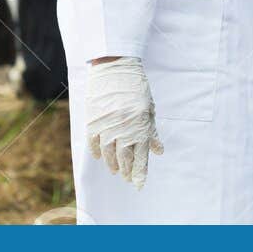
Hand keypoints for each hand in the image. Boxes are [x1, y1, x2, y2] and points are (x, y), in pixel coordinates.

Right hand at [85, 56, 163, 188]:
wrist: (116, 66)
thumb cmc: (136, 87)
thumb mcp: (149, 108)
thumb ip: (152, 131)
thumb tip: (159, 151)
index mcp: (141, 124)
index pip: (141, 155)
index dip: (140, 172)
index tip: (139, 185)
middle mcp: (124, 127)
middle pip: (124, 158)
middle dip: (127, 171)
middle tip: (128, 178)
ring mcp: (107, 124)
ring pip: (108, 153)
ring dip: (112, 164)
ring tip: (116, 171)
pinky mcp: (93, 120)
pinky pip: (94, 142)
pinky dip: (97, 152)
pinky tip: (100, 158)